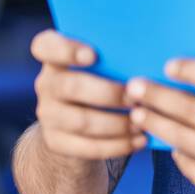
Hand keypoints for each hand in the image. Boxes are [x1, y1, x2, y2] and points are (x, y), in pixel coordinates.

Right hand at [29, 29, 146, 159]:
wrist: (79, 124)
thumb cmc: (103, 80)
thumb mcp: (102, 64)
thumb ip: (114, 56)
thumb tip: (150, 52)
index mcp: (54, 56)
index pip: (45, 46)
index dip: (66, 49)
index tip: (93, 54)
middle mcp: (46, 83)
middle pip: (71, 87)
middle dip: (108, 94)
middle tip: (136, 98)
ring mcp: (48, 114)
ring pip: (82, 121)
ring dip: (118, 123)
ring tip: (143, 122)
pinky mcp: (56, 142)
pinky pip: (88, 146)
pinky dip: (118, 145)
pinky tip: (140, 140)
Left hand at [125, 52, 194, 193]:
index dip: (191, 70)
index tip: (168, 65)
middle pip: (190, 109)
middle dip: (156, 96)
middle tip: (133, 86)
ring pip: (179, 137)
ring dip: (153, 122)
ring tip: (137, 112)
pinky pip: (185, 161)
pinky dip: (173, 149)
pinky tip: (163, 138)